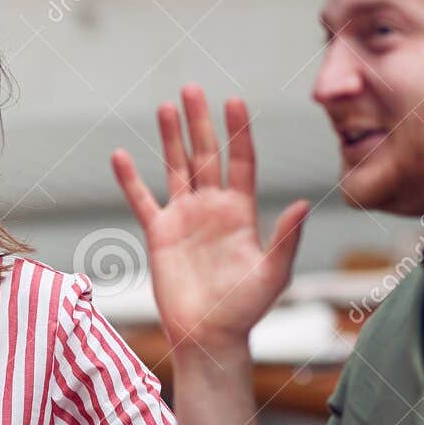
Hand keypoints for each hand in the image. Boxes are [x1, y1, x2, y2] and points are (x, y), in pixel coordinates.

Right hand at [110, 85, 308, 352]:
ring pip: (175, 169)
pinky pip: (142, 200)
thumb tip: (302, 203)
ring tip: (165, 106)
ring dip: (170, 138)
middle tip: (192, 88)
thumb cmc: (245, 309)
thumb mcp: (274, 273)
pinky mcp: (160, 235)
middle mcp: (212, 208)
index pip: (240, 161)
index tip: (233, 101)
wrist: (209, 336)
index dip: (237, 131)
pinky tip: (121, 155)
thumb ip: (286, 237)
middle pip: (206, 155)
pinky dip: (130, 179)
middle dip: (200, 122)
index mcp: (241, 212)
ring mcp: (184, 219)